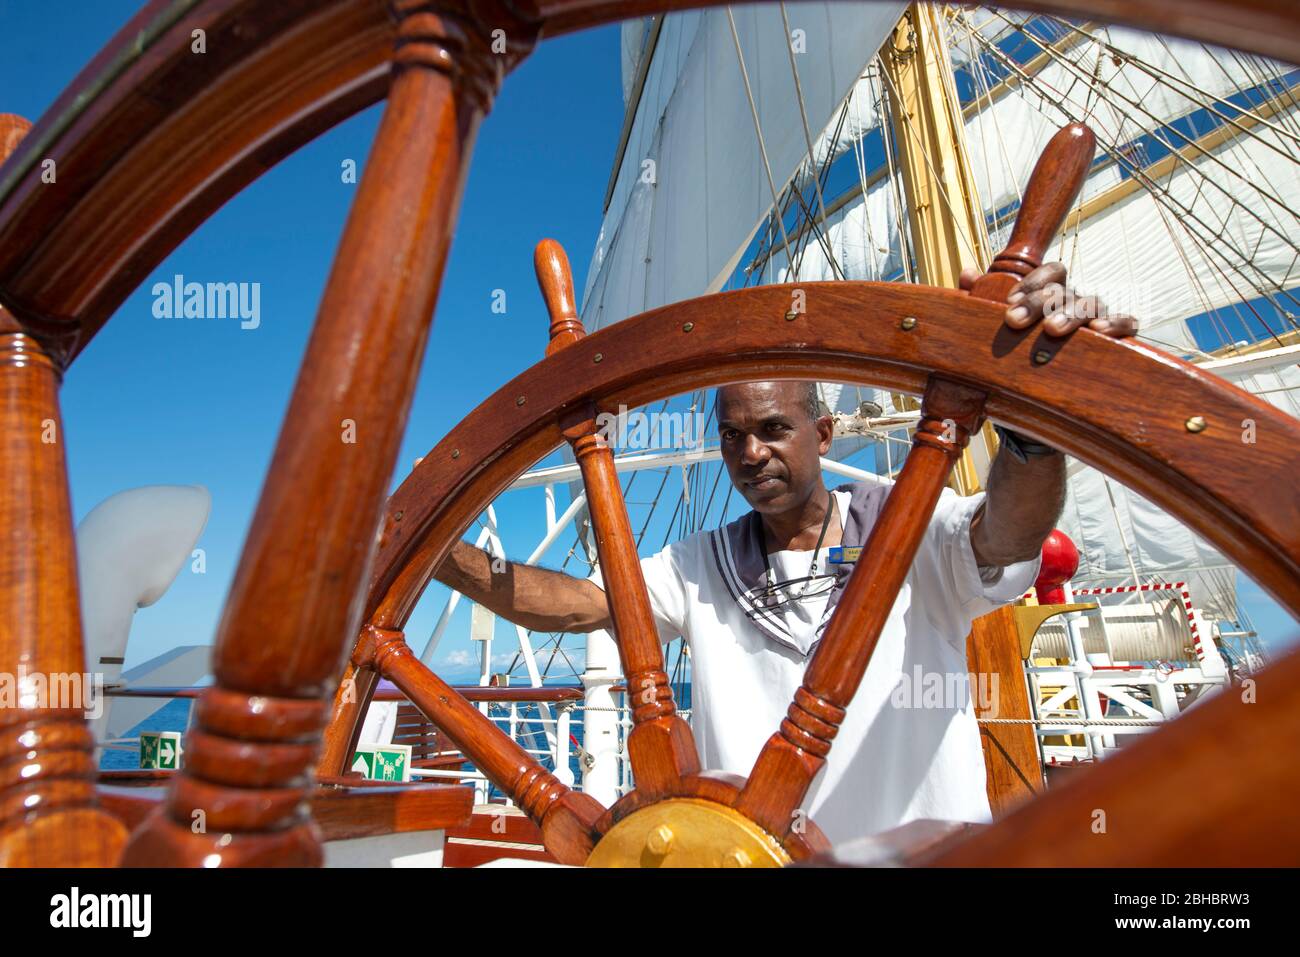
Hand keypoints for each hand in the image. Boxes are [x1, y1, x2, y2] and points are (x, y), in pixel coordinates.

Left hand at [959, 262, 1137, 337]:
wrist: (1040, 398)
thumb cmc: (1020, 353)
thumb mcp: (997, 328)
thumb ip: (981, 300)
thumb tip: (968, 274)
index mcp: (1053, 294)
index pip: (1052, 271)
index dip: (1033, 281)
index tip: (1009, 301)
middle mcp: (1075, 301)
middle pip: (1064, 290)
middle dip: (1038, 302)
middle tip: (1014, 320)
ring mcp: (1096, 318)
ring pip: (1092, 303)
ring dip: (1071, 314)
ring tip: (1051, 330)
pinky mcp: (1115, 340)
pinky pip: (1126, 324)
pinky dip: (1117, 323)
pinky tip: (1099, 331)